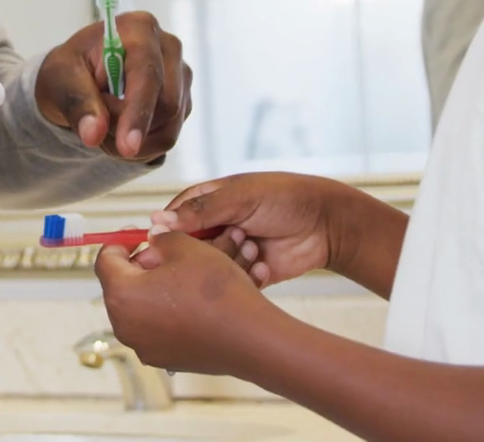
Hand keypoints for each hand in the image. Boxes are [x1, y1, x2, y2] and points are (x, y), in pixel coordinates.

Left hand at [35, 11, 188, 160]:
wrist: (81, 76)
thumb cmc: (70, 70)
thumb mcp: (60, 79)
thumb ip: (77, 103)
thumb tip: (94, 133)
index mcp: (139, 29)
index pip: (148, 75)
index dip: (139, 112)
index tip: (127, 146)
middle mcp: (169, 47)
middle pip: (166, 106)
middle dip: (127, 127)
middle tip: (95, 124)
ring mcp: (181, 74)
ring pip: (169, 127)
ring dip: (133, 140)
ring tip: (105, 124)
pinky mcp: (183, 98)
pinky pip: (168, 135)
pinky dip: (141, 144)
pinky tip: (121, 127)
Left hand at [94, 231, 275, 375]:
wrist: (250, 336)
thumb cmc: (217, 293)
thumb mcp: (187, 247)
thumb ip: (162, 238)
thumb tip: (153, 239)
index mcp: (122, 295)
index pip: (106, 260)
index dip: (121, 242)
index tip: (137, 236)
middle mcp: (126, 326)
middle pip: (121, 285)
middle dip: (142, 266)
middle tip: (166, 254)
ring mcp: (144, 346)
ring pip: (141, 306)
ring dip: (157, 288)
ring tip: (184, 275)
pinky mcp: (164, 358)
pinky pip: (157, 327)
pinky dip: (168, 311)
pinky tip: (193, 300)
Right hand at [151, 173, 382, 289]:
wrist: (327, 223)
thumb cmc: (284, 198)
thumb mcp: (241, 197)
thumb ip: (200, 211)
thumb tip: (157, 221)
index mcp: (208, 203)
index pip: (172, 219)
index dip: (164, 234)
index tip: (157, 248)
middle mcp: (216, 229)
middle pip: (188, 250)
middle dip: (202, 251)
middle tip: (221, 245)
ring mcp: (232, 253)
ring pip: (210, 270)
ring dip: (231, 262)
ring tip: (254, 246)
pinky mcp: (248, 276)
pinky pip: (234, 285)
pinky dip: (248, 277)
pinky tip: (265, 263)